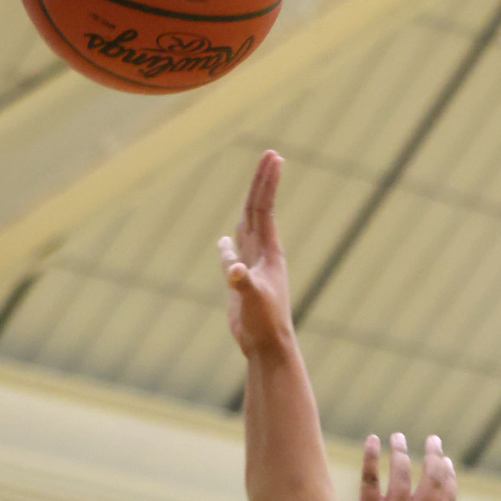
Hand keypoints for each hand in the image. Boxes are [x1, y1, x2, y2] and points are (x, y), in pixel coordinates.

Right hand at [219, 149, 295, 357]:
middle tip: (271, 155)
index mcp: (268, 251)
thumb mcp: (253, 300)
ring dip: (251, 204)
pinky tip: (226, 241)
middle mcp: (262, 254)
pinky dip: (229, 245)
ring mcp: (251, 267)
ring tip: (258, 185)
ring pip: (248, 228)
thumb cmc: (265, 322)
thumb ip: (242, 283)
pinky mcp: (241, 282)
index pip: (264, 209)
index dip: (266, 183)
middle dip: (263, 183)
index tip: (274, 157)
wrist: (267, 345)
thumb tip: (232, 270)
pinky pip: (234, 256)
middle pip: (259, 211)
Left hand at [329, 433, 455, 500]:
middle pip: (432, 480)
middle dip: (435, 455)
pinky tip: (372, 440)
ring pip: (401, 472)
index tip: (447, 462)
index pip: (448, 498)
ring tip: (397, 436)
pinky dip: (371, 456)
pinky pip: (370, 478)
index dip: (450, 477)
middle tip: (433, 440)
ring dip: (401, 450)